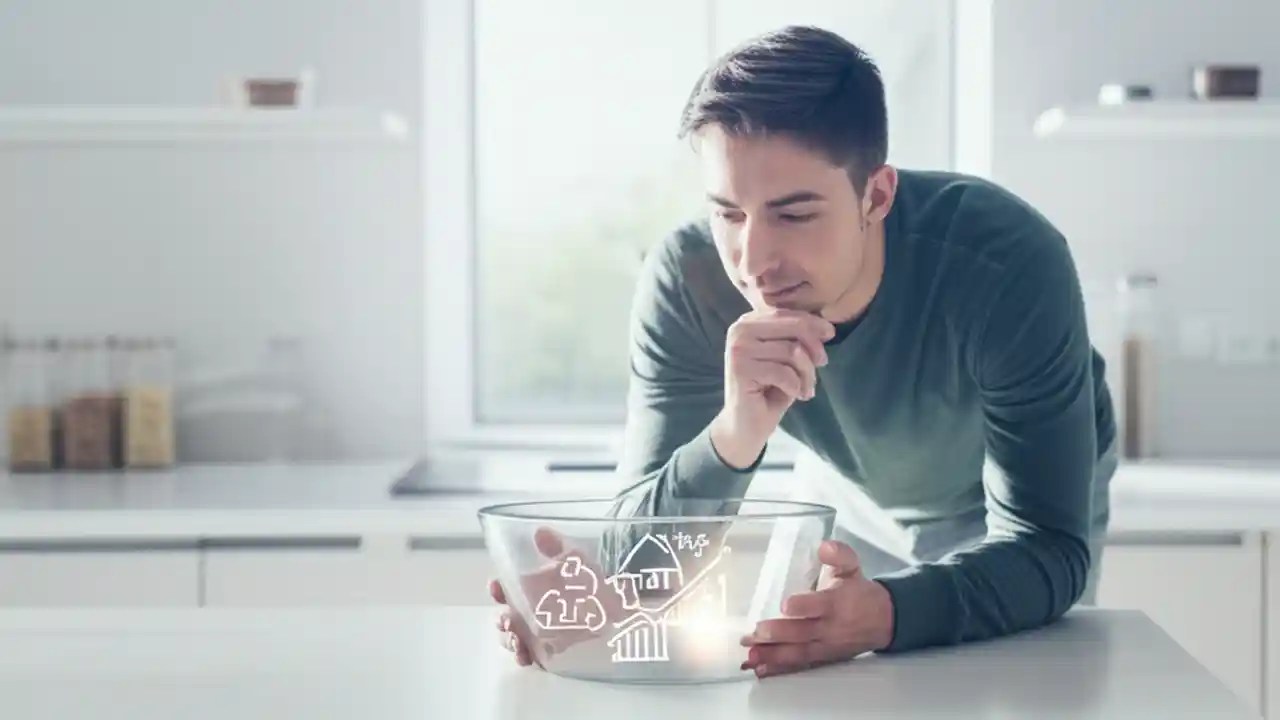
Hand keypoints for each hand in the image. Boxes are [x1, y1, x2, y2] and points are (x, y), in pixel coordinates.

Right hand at [490, 527, 620, 667]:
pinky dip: (524, 657)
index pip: (505, 589)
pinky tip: (526, 656)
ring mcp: (537, 633)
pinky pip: (531, 657)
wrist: (620, 608)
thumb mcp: (576, 561)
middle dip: (501, 619)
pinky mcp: (549, 651)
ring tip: (517, 640)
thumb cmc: (593, 582)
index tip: (495, 586)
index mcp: (532, 588)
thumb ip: (557, 547)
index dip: (496, 588)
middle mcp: (529, 611)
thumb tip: (539, 531)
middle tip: (508, 621)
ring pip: (513, 638)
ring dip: (509, 640)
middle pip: (505, 617)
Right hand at [711, 308, 834, 467]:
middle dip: (814, 347)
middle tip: (822, 363)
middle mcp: (740, 330)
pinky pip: (784, 372)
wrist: (746, 425)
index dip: (813, 323)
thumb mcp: (786, 358)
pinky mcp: (741, 370)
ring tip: (806, 388)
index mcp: (748, 322)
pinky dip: (796, 386)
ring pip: (793, 351)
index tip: (830, 334)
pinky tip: (795, 395)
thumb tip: (825, 326)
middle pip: (793, 327)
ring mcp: (739, 349)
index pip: (787, 313)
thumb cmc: (770, 390)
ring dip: (807, 373)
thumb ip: (797, 338)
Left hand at [741, 540, 894, 678]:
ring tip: (750, 655)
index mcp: (838, 602)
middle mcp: (831, 627)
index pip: (821, 605)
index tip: (785, 604)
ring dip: (773, 655)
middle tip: (755, 633)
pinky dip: (780, 669)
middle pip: (804, 633)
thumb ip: (839, 555)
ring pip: (798, 653)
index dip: (804, 606)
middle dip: (779, 635)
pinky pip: (800, 665)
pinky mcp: (822, 658)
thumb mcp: (853, 567)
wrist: (884, 621)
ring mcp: (825, 646)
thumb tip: (824, 547)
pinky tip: (760, 669)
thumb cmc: (860, 592)